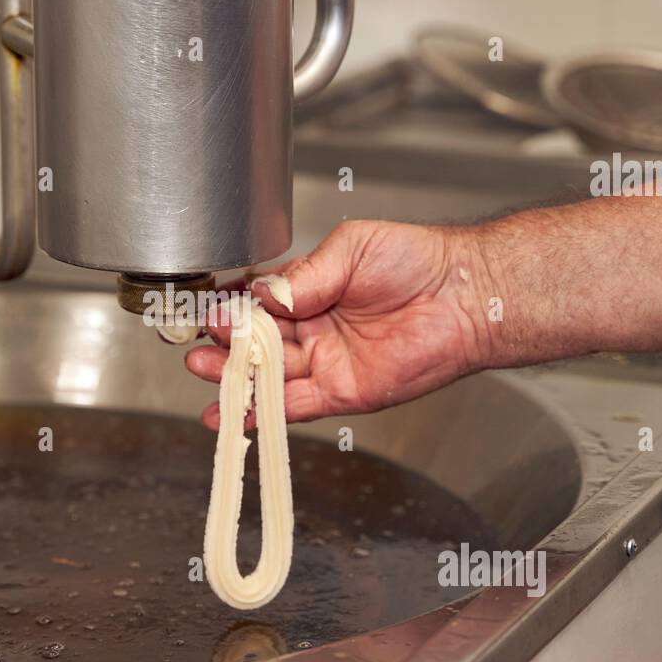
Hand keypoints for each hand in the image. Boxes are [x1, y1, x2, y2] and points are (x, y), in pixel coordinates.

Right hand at [185, 219, 492, 429]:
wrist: (465, 295)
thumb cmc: (418, 261)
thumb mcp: (349, 249)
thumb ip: (303, 276)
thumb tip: (260, 294)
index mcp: (309, 291)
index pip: (256, 303)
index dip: (230, 308)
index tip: (206, 310)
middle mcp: (313, 329)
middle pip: (255, 344)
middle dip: (224, 345)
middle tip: (197, 344)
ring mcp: (326, 362)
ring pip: (269, 376)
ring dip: (234, 378)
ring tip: (203, 372)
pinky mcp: (343, 391)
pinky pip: (295, 405)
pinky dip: (264, 411)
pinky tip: (235, 412)